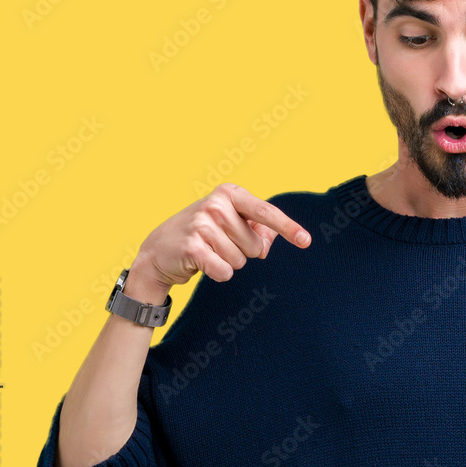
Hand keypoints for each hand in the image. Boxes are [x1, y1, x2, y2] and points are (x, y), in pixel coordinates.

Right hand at [130, 183, 310, 298]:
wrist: (158, 251)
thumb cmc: (203, 235)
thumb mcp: (230, 224)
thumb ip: (257, 229)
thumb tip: (271, 241)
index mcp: (230, 193)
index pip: (266, 213)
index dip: (288, 228)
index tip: (306, 241)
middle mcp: (216, 204)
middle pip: (255, 245)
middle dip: (243, 252)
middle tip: (218, 244)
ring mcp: (202, 224)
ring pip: (241, 260)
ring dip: (228, 262)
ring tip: (208, 251)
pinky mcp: (192, 246)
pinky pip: (225, 270)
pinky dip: (218, 273)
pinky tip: (202, 263)